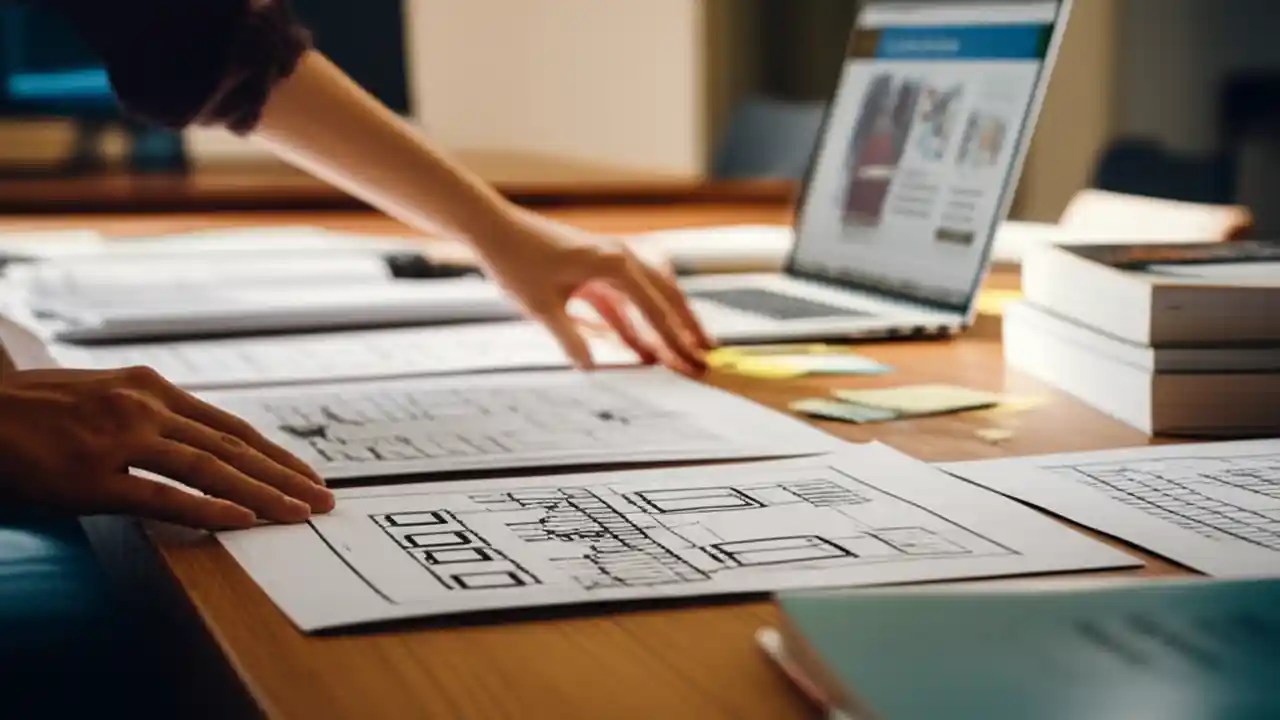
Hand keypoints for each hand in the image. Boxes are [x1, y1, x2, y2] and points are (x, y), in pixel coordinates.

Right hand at [0, 367, 332, 529]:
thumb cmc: (34, 409)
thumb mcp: (102, 395)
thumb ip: (151, 414)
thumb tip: (198, 441)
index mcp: (151, 388)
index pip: (231, 426)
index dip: (274, 453)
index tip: (307, 474)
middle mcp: (145, 406)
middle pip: (233, 446)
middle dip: (284, 475)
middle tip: (323, 499)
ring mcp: (120, 439)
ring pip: (211, 468)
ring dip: (264, 493)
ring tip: (300, 513)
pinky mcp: (92, 475)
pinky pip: (162, 494)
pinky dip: (208, 508)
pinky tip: (243, 520)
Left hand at [474, 207, 713, 372]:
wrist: (495, 229)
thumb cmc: (517, 262)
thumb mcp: (540, 306)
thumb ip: (569, 338)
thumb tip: (590, 368)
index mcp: (614, 264)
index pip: (655, 309)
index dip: (675, 340)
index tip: (692, 363)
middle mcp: (620, 258)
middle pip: (667, 296)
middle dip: (687, 329)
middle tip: (706, 357)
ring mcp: (610, 261)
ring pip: (652, 296)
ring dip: (667, 324)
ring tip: (685, 351)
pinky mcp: (597, 269)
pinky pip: (626, 300)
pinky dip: (637, 323)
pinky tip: (642, 350)